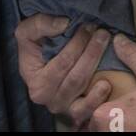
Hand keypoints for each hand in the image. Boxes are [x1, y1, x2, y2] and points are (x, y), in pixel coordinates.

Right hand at [14, 14, 112, 128]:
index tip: (89, 26)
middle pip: (76, 77)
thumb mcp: (27, 31)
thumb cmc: (36, 46)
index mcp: (36, 83)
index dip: (77, 44)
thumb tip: (64, 24)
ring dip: (97, 64)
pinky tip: (107, 82)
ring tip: (106, 45)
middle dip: (91, 52)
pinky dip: (99, 96)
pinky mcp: (79, 111)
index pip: (62, 63)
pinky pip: (89, 108)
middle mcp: (50, 99)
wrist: (42, 61)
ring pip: (84, 87)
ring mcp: (65, 107)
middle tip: (102, 33)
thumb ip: (40, 25)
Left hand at [89, 35, 135, 130]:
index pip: (89, 112)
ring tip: (129, 121)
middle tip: (121, 113)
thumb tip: (118, 40)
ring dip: (113, 129)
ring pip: (106, 135)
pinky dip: (125, 132)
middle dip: (103, 122)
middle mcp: (107, 135)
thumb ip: (132, 55)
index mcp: (104, 116)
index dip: (99, 105)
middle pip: (94, 129)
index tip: (111, 101)